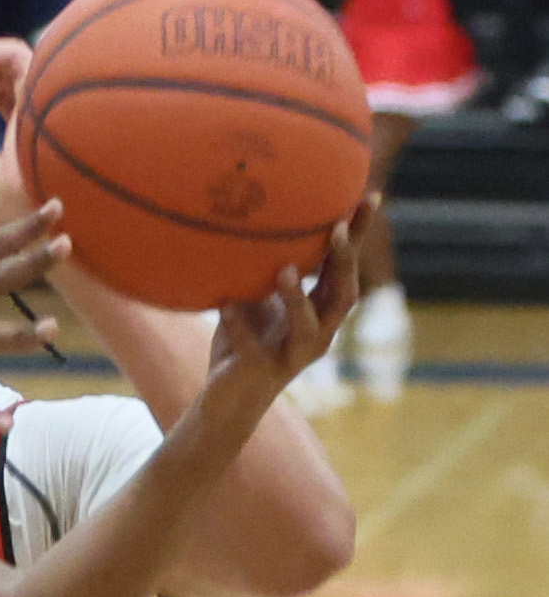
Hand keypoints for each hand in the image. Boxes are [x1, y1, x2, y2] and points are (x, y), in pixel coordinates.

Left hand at [206, 197, 373, 398]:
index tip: (370, 196)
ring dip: (297, 299)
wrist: (227, 399)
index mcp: (318, 312)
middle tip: (337, 228)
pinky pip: (251, 348)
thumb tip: (253, 216)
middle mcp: (315, 334)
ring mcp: (290, 355)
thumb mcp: (256, 299)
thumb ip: (262, 268)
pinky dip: (238, 326)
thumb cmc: (245, 342)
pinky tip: (225, 305)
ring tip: (284, 270)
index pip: (344, 269)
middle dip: (343, 263)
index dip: (359, 236)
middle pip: (342, 296)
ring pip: (307, 328)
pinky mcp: (259, 371)